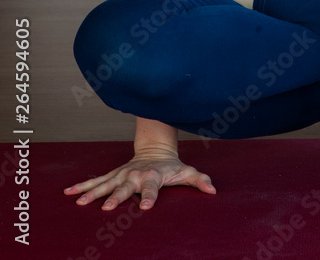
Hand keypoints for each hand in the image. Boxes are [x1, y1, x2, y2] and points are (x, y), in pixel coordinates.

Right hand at [63, 149, 216, 210]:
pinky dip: (82, 186)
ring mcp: (122, 174)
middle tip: (107, 208)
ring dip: (92, 193)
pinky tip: (69, 193)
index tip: (146, 208)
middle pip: (125, 188)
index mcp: (152, 176)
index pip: (152, 188)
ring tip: (78, 203)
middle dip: (116, 198)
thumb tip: (213, 190)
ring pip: (105, 184)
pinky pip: (96, 181)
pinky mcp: (113, 174)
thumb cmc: (172, 165)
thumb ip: (199, 180)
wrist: (155, 148)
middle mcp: (135, 175)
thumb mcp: (187, 171)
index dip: (150, 197)